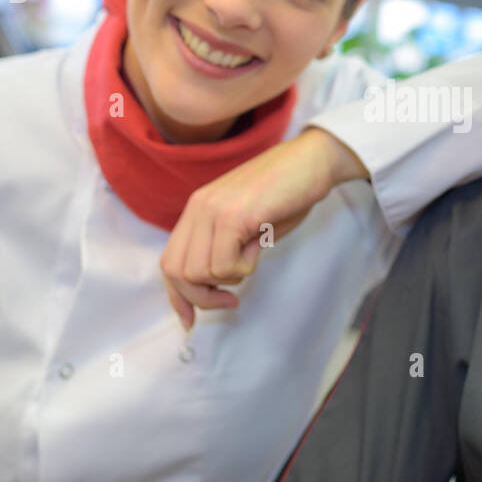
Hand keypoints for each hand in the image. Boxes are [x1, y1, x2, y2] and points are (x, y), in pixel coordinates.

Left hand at [160, 127, 367, 326]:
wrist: (312, 161)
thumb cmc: (287, 193)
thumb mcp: (245, 222)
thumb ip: (222, 245)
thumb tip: (211, 285)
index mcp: (197, 209)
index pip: (170, 262)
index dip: (178, 296)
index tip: (191, 320)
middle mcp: (198, 208)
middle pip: (178, 272)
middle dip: (204, 297)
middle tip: (231, 299)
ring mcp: (213, 210)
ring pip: (200, 273)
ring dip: (229, 278)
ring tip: (252, 255)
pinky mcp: (233, 216)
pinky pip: (224, 265)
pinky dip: (243, 267)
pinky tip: (258, 245)